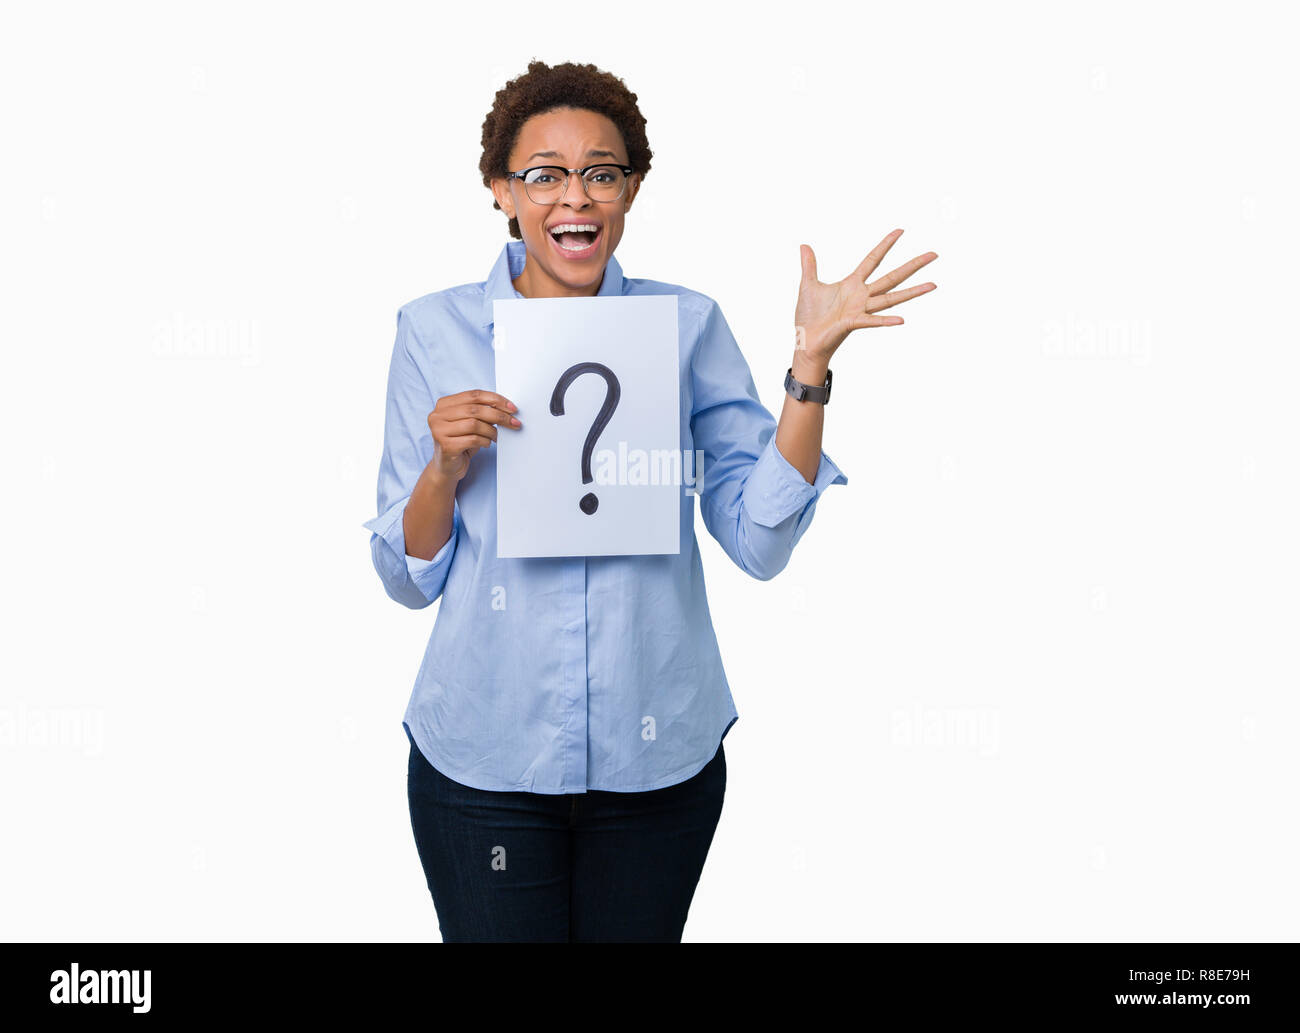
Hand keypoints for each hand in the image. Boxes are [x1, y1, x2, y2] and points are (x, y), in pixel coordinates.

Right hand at [426, 389, 520, 483]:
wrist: (447, 467)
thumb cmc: (461, 442)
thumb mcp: (470, 423)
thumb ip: (482, 412)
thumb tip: (507, 408)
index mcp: (444, 404)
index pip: (473, 395)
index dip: (495, 399)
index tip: (512, 408)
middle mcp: (437, 415)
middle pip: (475, 409)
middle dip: (498, 415)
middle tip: (514, 422)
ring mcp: (439, 431)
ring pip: (474, 424)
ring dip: (491, 431)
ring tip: (496, 437)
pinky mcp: (446, 446)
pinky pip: (473, 440)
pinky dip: (485, 441)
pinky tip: (487, 444)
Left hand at [795, 228, 937, 364]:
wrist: (805, 340)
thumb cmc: (809, 316)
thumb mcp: (808, 285)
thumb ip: (809, 265)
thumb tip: (804, 246)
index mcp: (851, 284)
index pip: (873, 260)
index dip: (886, 245)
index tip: (901, 230)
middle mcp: (861, 296)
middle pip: (892, 277)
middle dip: (912, 266)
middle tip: (934, 254)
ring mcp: (859, 310)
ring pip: (890, 299)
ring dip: (912, 292)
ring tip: (932, 285)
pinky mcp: (852, 323)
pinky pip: (871, 321)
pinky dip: (885, 321)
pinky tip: (901, 319)